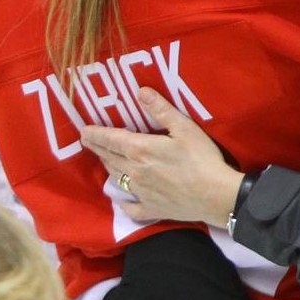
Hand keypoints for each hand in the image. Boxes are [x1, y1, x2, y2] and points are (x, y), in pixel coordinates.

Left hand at [79, 86, 239, 227]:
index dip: (94, 134)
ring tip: (104, 160)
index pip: (109, 139)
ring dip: (108, 167)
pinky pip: (131, 207)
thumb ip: (161, 110)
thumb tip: (140, 91)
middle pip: (109, 158)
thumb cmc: (202, 159)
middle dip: (97, 148)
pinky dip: (124, 203)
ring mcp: (140, 192)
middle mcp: (133, 171)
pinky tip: (122, 200)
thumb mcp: (184, 128)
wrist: (217, 196)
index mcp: (138, 150)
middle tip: (88, 142)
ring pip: (116, 178)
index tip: (83, 131)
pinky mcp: (150, 208)